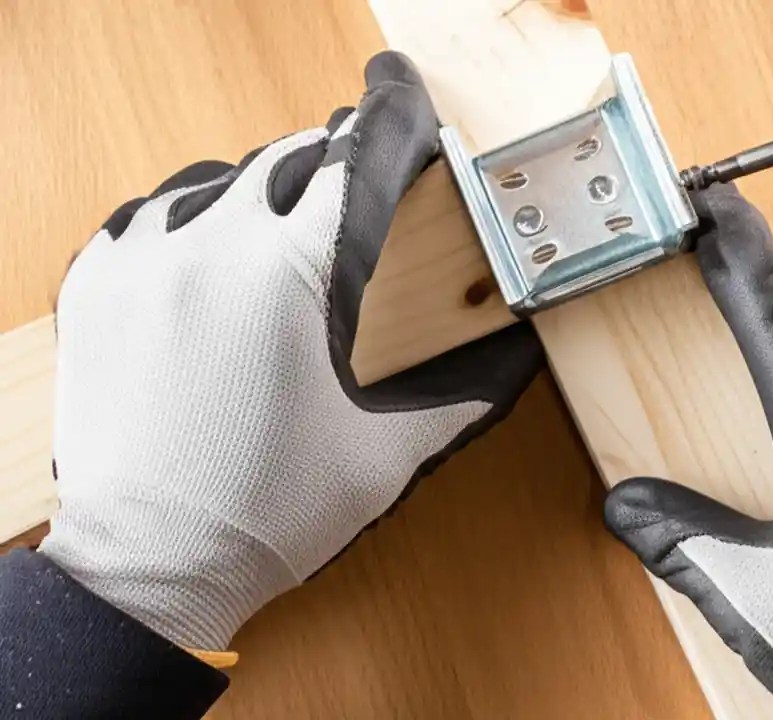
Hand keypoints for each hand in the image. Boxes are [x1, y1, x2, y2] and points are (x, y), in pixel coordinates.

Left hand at [39, 52, 542, 651]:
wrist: (149, 564)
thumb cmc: (271, 512)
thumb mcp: (387, 455)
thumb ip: (465, 397)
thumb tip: (524, 363)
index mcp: (291, 279)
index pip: (356, 163)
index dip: (392, 121)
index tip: (407, 95)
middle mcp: (210, 249)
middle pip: (289, 157)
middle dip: (336, 156)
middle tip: (363, 171)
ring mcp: (143, 262)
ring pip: (219, 176)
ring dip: (267, 182)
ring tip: (294, 211)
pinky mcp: (98, 286)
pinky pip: (152, 209)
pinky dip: (195, 207)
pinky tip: (214, 232)